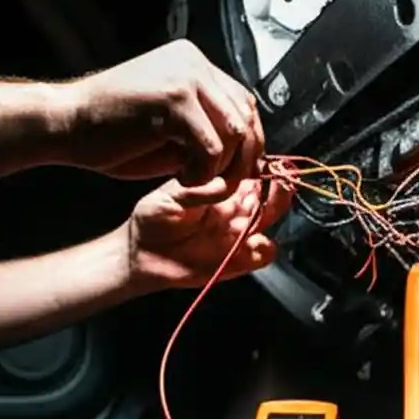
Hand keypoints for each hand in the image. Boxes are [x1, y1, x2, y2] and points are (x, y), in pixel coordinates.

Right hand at [55, 40, 264, 184]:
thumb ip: (203, 128)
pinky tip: (180, 179)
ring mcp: (185, 78)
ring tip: (195, 181)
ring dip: (221, 168)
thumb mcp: (166, 123)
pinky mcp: (175, 101)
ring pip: (235, 133)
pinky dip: (202, 174)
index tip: (236, 170)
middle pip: (245, 115)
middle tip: (222, 185)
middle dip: (242, 159)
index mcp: (191, 63)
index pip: (242, 101)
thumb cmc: (108, 130)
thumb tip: (241, 154)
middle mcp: (194, 63)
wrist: (66, 124)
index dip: (247, 141)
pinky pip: (212, 148)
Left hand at [124, 177, 292, 290]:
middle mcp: (234, 209)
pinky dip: (265, 246)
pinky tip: (253, 238)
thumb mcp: (171, 195)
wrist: (141, 253)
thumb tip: (224, 184)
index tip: (259, 157)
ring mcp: (238, 234)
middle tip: (275, 174)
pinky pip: (264, 254)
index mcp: (220, 190)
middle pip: (269, 192)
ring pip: (271, 217)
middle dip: (276, 181)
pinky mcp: (238, 261)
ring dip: (277, 205)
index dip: (258, 164)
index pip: (249, 172)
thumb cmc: (153, 219)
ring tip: (271, 195)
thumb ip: (199, 190)